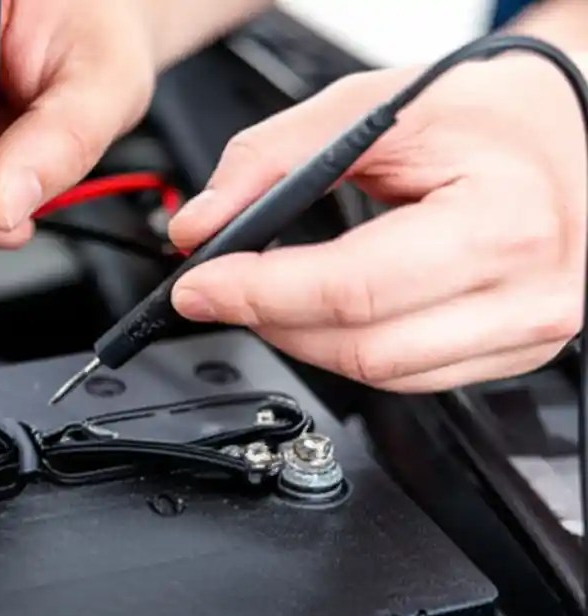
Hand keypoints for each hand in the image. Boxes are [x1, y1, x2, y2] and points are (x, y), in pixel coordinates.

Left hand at [168, 57, 585, 392]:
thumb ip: (272, 159)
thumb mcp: (373, 106)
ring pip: (380, 376)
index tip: (198, 284)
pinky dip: (349, 349)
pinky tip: (319, 313)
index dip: (259, 293)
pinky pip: (410, 377)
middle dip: (268, 322)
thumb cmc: (490, 114)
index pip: (353, 287)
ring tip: (264, 295)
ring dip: (301, 342)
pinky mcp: (514, 354)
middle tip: (215, 291)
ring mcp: (527, 334)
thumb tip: (200, 225)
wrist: (574, 131)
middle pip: (361, 348)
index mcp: (503, 220)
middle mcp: (526, 293)